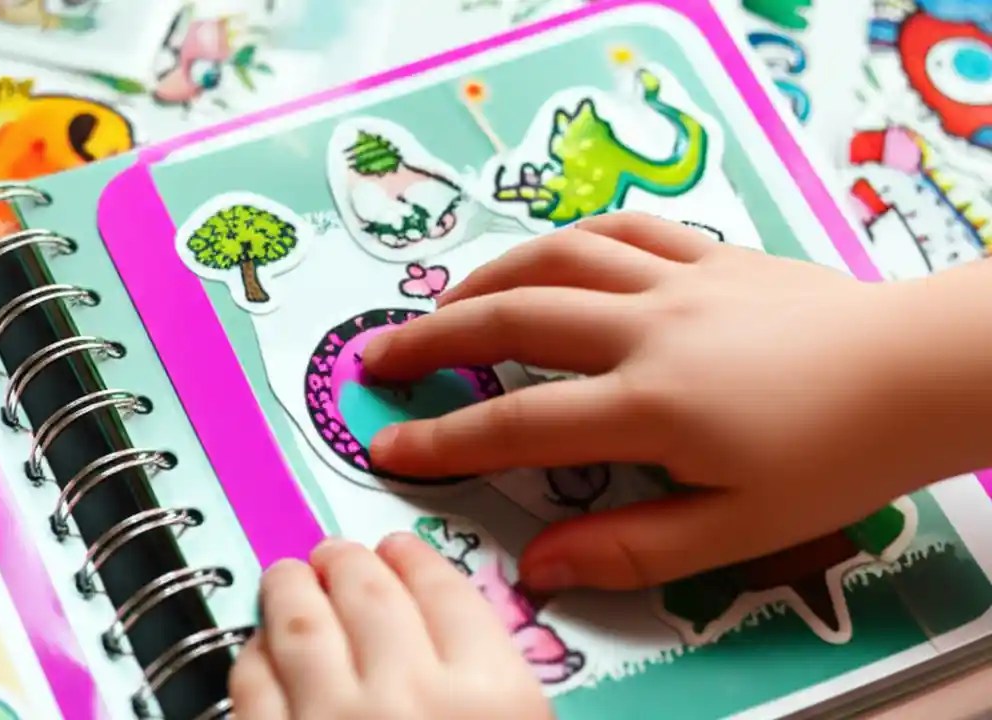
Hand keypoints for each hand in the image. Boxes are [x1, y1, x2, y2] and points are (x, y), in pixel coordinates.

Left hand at [229, 535, 550, 719]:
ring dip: (291, 591)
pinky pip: (254, 684)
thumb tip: (456, 642)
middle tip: (335, 552)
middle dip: (347, 562)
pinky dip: (253, 656)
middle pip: (371, 595)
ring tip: (287, 576)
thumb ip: (496, 688)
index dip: (416, 560)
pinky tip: (260, 649)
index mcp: (494, 695)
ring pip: (303, 624)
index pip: (447, 595)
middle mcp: (412, 696)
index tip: (400, 548)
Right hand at [361, 212, 989, 591]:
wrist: (920, 373)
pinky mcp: (709, 254)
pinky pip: (620, 230)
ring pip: (555, 260)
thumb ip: (628, 551)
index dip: (441, 442)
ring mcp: (676, 280)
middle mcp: (646, 330)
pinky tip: (542, 260)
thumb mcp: (736, 533)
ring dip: (484, 280)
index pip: (517, 425)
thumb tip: (536, 570)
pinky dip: (567, 241)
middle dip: (431, 342)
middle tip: (378, 361)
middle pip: (513, 323)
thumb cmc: (833, 461)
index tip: (386, 450)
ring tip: (442, 305)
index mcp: (649, 407)